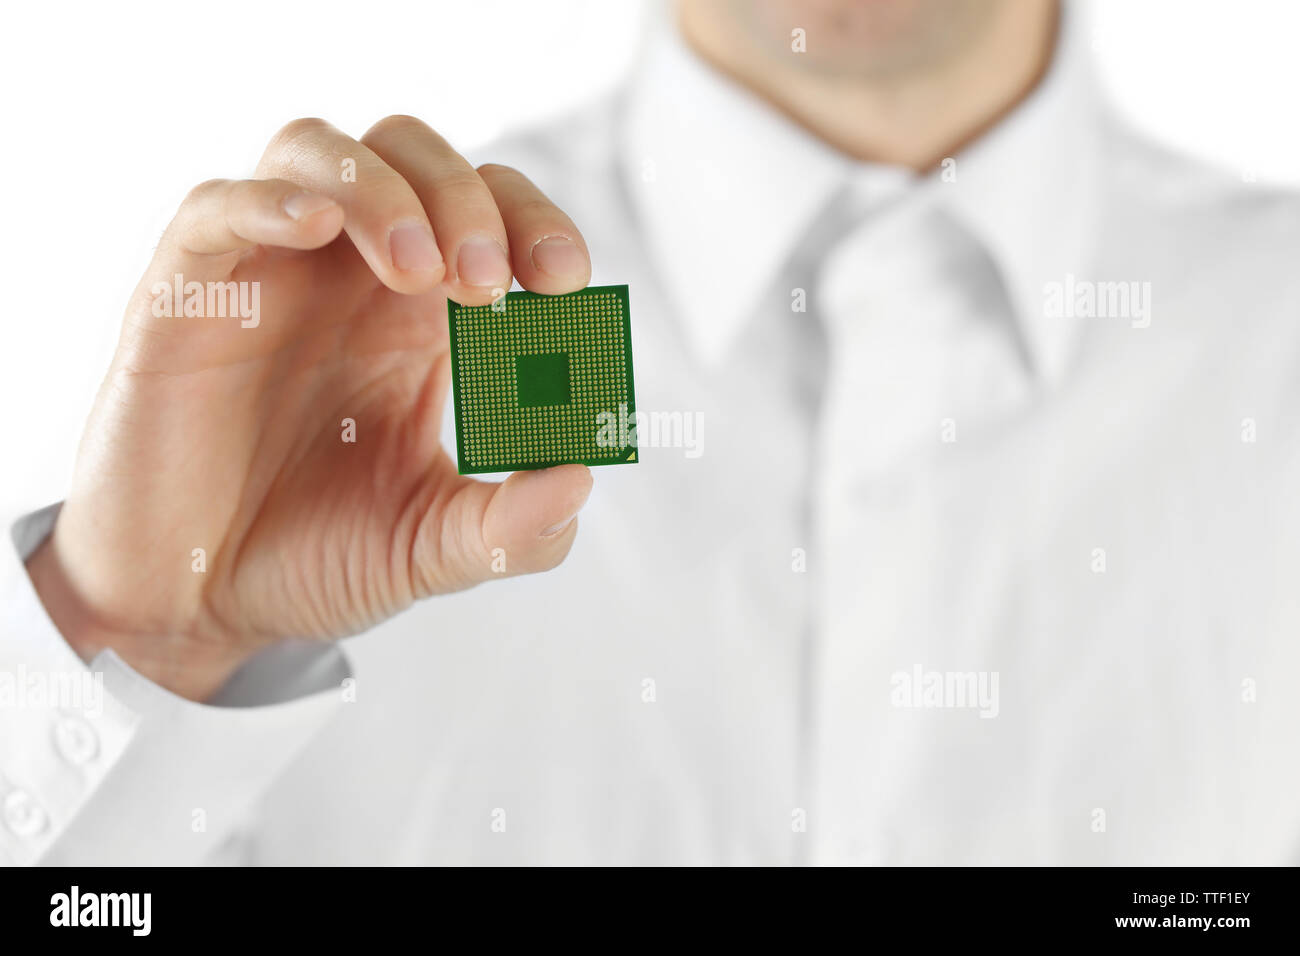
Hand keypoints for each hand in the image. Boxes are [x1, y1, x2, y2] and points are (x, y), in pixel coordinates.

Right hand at [25, 116, 594, 700]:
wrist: (199, 608)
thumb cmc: (313, 559)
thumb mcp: (431, 551)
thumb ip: (513, 529)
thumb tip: (583, 480)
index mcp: (419, 318)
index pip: (489, 213)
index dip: (533, 223)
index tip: (567, 282)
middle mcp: (347, 278)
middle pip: (412, 157)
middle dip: (467, 200)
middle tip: (488, 284)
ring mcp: (266, 276)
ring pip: (319, 153)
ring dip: (383, 191)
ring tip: (421, 270)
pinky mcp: (187, 297)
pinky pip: (216, 207)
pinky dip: (269, 200)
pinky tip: (317, 225)